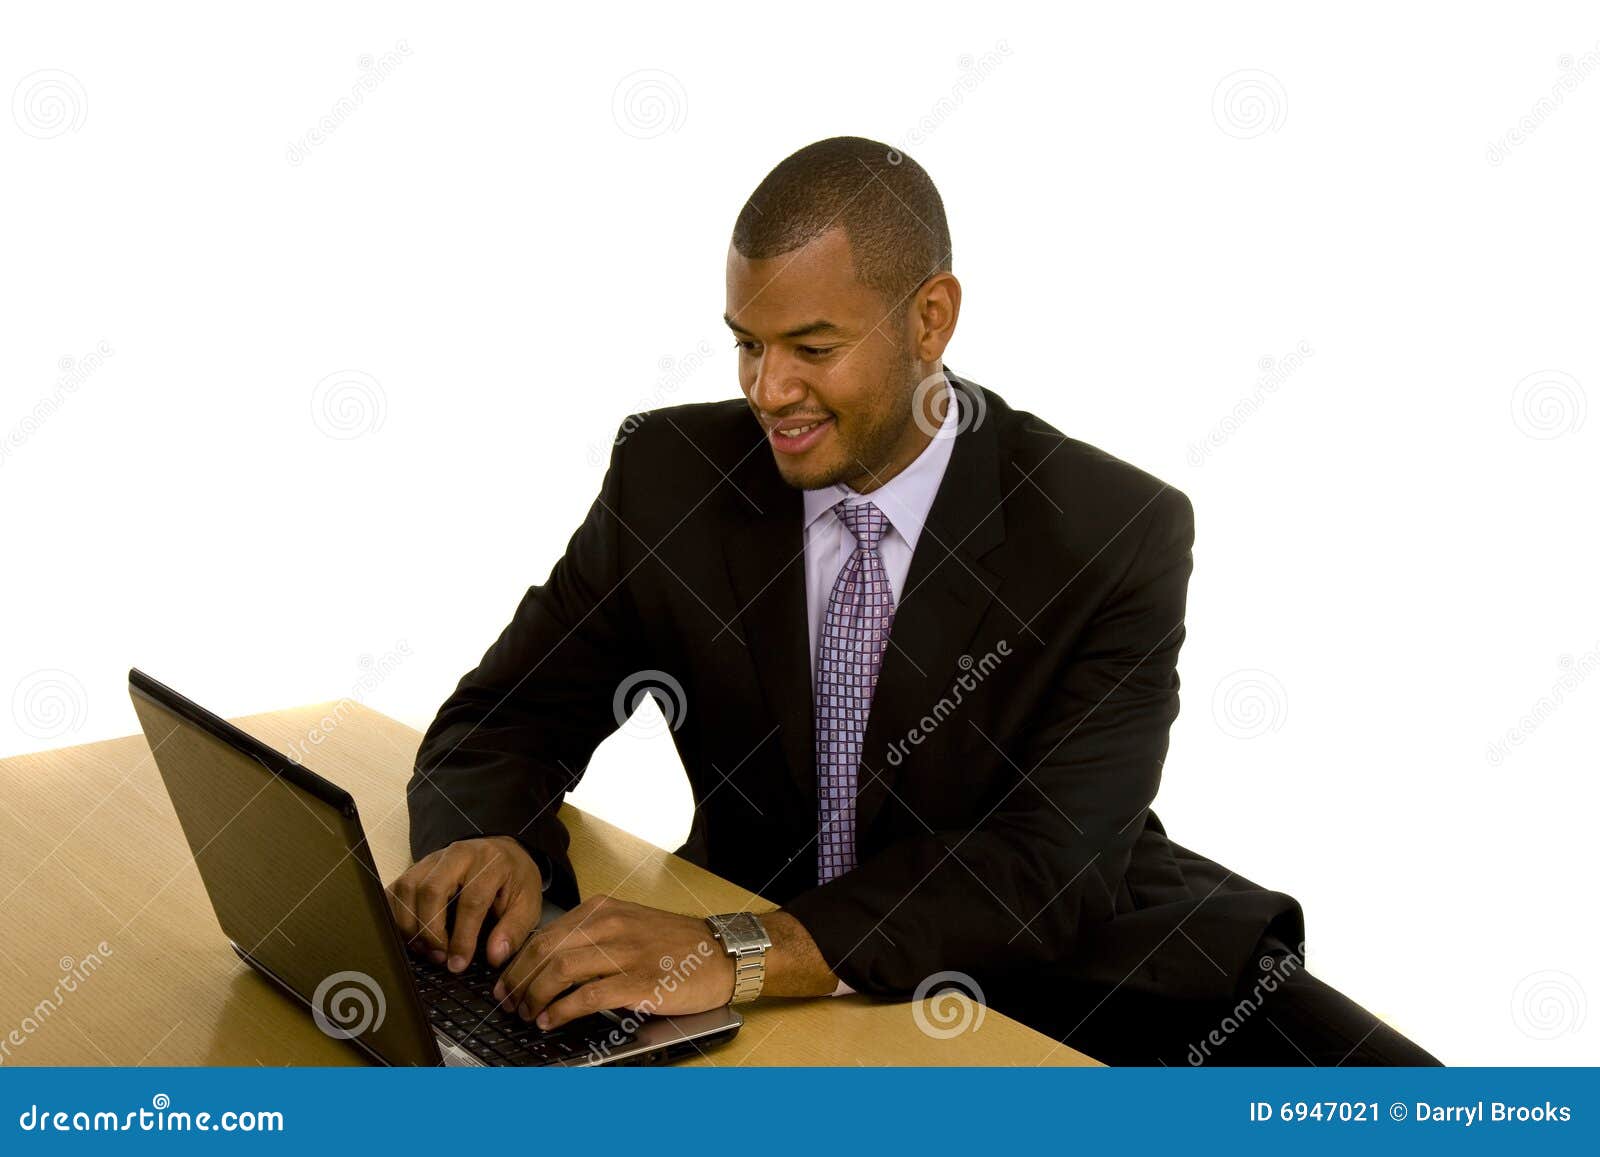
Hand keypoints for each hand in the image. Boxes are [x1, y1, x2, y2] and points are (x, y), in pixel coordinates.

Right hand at [385, 836, 541, 971]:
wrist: (502, 852)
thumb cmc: (514, 880)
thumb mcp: (527, 903)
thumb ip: (514, 930)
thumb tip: (495, 956)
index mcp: (491, 862)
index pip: (471, 901)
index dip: (462, 937)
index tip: (458, 964)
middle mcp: (459, 854)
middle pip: (431, 890)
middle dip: (430, 930)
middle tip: (438, 956)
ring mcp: (434, 857)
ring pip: (408, 888)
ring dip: (410, 925)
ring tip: (425, 949)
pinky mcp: (417, 865)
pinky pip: (395, 888)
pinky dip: (395, 914)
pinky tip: (408, 935)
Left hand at [492, 894, 733, 1029]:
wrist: (722, 954)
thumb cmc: (677, 944)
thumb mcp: (630, 925)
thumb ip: (593, 936)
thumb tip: (550, 963)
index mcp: (603, 910)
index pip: (545, 933)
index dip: (517, 962)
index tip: (506, 982)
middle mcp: (610, 924)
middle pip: (545, 949)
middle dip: (518, 980)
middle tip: (509, 1003)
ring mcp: (624, 952)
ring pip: (560, 969)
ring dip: (535, 995)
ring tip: (527, 1014)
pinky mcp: (638, 981)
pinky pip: (587, 995)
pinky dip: (561, 1010)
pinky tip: (551, 1020)